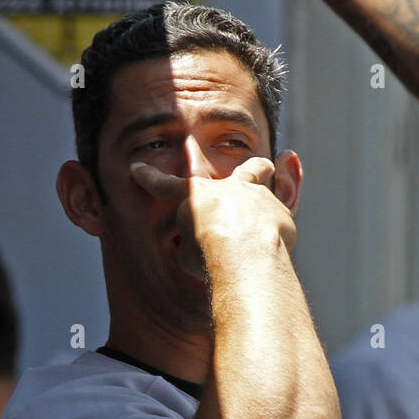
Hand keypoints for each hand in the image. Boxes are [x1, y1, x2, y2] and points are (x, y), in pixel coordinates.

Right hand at [130, 154, 297, 278]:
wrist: (243, 251)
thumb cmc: (208, 256)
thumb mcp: (188, 255)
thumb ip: (195, 244)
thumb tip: (203, 246)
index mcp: (195, 197)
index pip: (165, 185)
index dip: (149, 179)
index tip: (136, 169)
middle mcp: (228, 187)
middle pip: (244, 169)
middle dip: (252, 166)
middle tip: (262, 163)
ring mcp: (257, 195)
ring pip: (266, 184)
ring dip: (270, 185)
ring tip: (274, 187)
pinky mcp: (280, 211)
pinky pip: (281, 218)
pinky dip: (279, 228)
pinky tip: (276, 245)